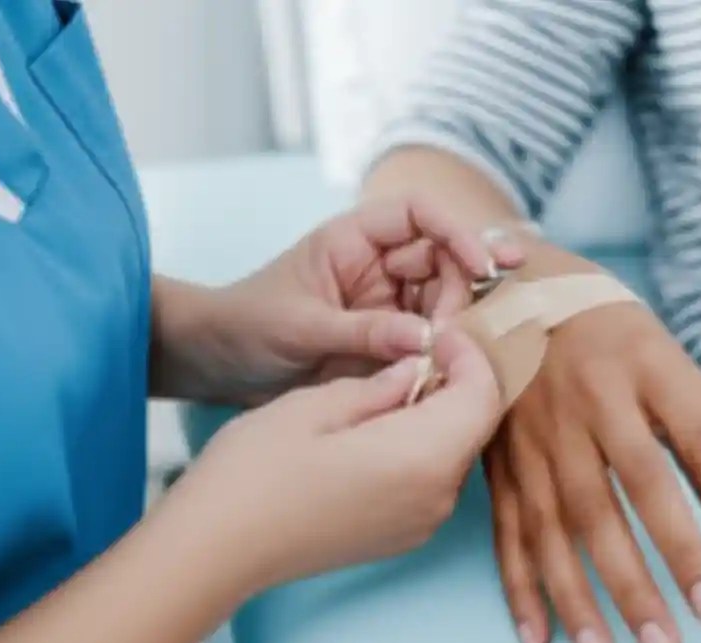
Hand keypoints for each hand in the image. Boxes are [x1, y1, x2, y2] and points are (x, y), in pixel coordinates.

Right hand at [178, 330, 499, 587]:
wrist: (215, 548)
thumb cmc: (254, 471)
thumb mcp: (314, 405)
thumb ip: (378, 384)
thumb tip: (415, 367)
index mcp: (422, 457)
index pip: (483, 394)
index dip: (471, 354)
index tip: (440, 330)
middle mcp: (437, 498)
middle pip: (476, 426)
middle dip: (460, 382)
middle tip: (424, 346)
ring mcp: (420, 525)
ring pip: (455, 453)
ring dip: (441, 414)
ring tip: (399, 380)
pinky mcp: (399, 537)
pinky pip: (432, 480)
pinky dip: (423, 445)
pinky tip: (381, 425)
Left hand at [199, 196, 521, 403]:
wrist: (217, 364)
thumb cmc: (247, 326)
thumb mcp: (300, 327)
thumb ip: (363, 331)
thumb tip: (429, 339)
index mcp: (353, 240)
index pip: (418, 215)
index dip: (456, 232)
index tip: (482, 267)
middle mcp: (377, 266)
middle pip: (443, 262)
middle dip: (461, 291)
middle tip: (460, 334)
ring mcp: (386, 305)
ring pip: (443, 303)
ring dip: (460, 324)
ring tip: (463, 355)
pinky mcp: (388, 344)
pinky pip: (429, 341)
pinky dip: (447, 352)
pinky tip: (460, 369)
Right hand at [484, 301, 700, 642]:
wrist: (514, 294)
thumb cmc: (611, 338)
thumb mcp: (668, 362)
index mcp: (643, 366)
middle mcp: (584, 400)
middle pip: (618, 495)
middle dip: (648, 571)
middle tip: (675, 641)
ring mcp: (533, 431)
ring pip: (558, 522)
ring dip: (581, 595)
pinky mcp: (498, 457)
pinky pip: (508, 528)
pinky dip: (520, 585)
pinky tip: (539, 636)